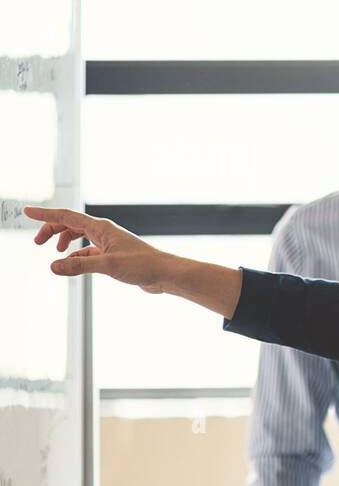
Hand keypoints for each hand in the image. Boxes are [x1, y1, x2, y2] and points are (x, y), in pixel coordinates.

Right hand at [24, 205, 172, 291]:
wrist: (165, 274)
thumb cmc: (142, 265)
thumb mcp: (107, 265)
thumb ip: (79, 266)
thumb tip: (53, 266)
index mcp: (101, 228)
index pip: (66, 216)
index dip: (45, 214)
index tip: (27, 210)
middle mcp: (104, 232)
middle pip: (70, 224)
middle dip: (51, 230)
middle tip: (37, 242)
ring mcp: (108, 243)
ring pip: (79, 237)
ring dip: (64, 241)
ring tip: (53, 251)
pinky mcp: (113, 256)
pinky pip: (88, 252)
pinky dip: (77, 256)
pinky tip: (71, 264)